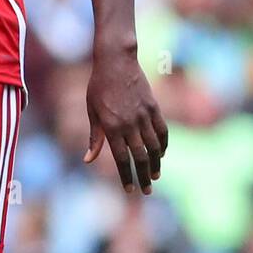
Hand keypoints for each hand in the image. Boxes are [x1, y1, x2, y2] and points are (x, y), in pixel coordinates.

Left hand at [83, 49, 167, 193]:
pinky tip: (162, 154)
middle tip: (146, 191)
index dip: (126, 176)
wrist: (116, 61)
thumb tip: (88, 160)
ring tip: (156, 176)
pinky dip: (164, 144)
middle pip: (141, 157)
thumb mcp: (92, 112)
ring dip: (156, 164)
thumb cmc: (98, 87)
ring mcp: (144, 115)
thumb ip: (94, 138)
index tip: (129, 189)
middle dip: (144, 176)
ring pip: (155, 146)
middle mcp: (130, 124)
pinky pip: (162, 130)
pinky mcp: (154, 107)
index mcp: (112, 127)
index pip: (122, 159)